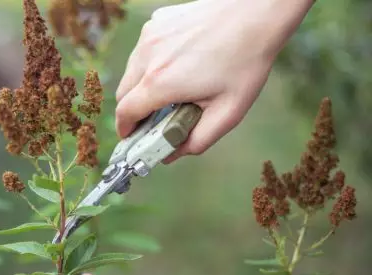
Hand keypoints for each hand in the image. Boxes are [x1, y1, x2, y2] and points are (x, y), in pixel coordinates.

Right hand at [115, 0, 314, 162]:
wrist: (257, 12)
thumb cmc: (246, 59)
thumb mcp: (228, 112)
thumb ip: (197, 141)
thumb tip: (172, 154)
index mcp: (161, 82)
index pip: (125, 113)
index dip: (125, 130)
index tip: (131, 137)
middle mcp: (148, 57)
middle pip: (123, 93)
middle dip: (132, 110)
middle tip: (152, 119)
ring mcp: (150, 36)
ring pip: (131, 70)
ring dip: (141, 86)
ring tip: (169, 90)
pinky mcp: (157, 22)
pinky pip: (143, 50)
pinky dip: (151, 63)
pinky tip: (177, 63)